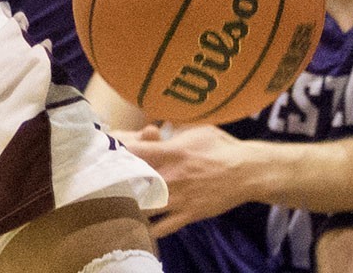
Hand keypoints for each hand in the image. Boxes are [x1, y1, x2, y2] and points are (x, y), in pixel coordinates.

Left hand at [117, 124, 259, 234]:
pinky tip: (137, 225)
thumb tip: (151, 124)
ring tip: (117, 204)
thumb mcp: (195, 129)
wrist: (247, 171)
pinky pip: (162, 228)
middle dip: (115, 183)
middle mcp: (170, 177)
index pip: (132, 152)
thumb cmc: (220, 146)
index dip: (115, 153)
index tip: (106, 153)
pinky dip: (147, 229)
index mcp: (170, 152)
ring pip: (142, 208)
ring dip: (128, 206)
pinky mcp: (188, 215)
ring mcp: (178, 198)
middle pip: (131, 183)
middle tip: (105, 182)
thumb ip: (171, 129)